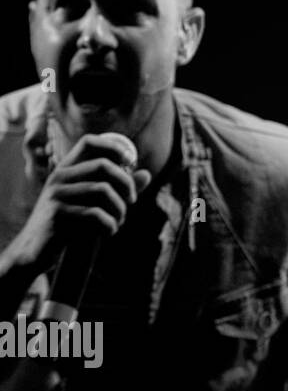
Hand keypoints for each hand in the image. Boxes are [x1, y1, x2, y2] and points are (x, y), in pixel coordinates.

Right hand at [1, 133, 150, 276]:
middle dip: (126, 183)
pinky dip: (110, 225)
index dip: (113, 147)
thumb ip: (118, 188)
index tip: (130, 162)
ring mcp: (56, 195)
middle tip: (132, 201)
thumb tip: (147, 174)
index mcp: (67, 169)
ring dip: (120, 209)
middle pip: (103, 165)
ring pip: (103, 190)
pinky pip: (96, 214)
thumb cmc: (70, 222)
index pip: (88, 142)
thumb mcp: (91, 202)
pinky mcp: (57, 214)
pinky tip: (109, 232)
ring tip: (119, 221)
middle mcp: (59, 177)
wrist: (35, 249)